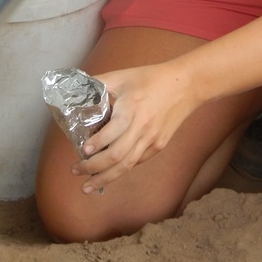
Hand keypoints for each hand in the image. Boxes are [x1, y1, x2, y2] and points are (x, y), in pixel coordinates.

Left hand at [70, 63, 200, 192]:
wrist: (186, 85)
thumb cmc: (151, 78)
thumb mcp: (122, 75)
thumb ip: (98, 83)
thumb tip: (75, 90)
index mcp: (132, 108)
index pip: (113, 132)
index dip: (97, 144)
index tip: (82, 151)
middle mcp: (143, 128)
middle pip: (118, 156)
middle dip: (94, 168)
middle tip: (75, 170)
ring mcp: (152, 140)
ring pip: (127, 165)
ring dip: (106, 178)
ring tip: (87, 186)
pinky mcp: (159, 146)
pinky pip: (137, 162)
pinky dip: (121, 170)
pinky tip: (108, 174)